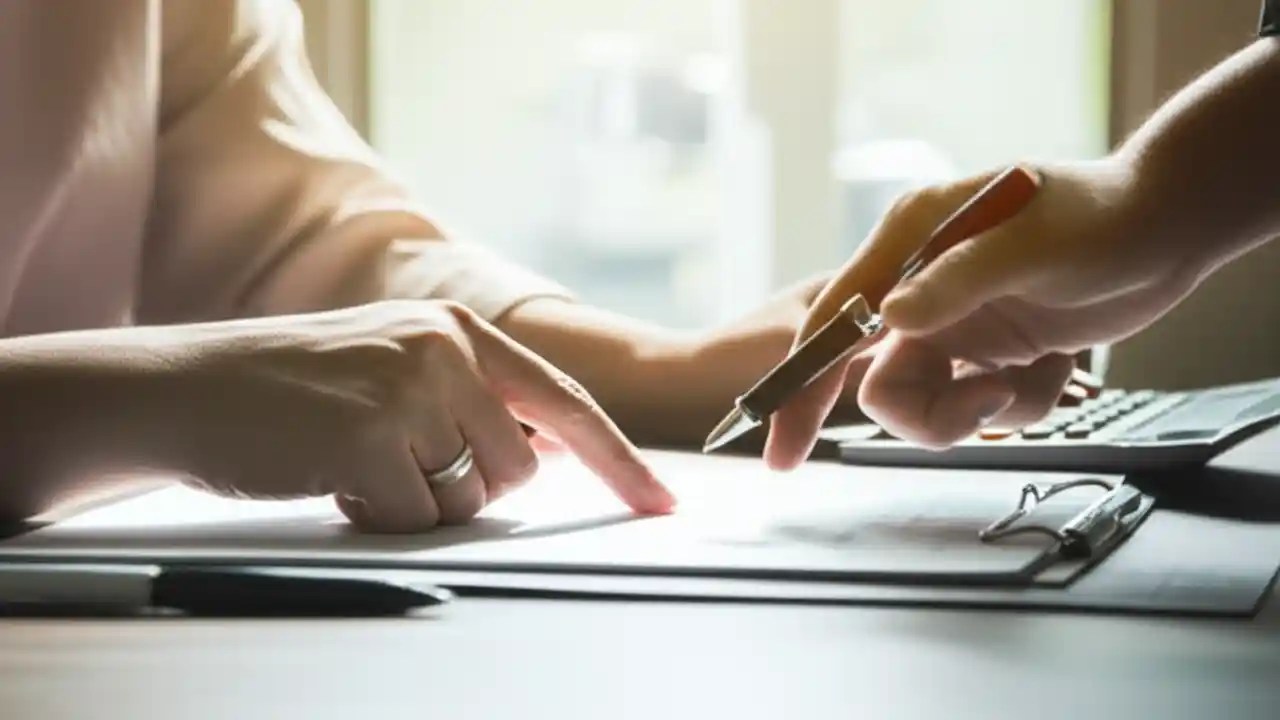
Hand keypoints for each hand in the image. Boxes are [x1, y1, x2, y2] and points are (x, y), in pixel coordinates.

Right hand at [138, 300, 673, 530]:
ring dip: (416, 500)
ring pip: (468, 499)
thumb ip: (469, 396)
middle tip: (396, 460)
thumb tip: (542, 453)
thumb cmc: (291, 387)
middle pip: (519, 469)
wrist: (190, 386)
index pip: (563, 403)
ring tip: (355, 460)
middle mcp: (443, 349)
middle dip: (467, 486)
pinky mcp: (371, 437)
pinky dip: (376, 516)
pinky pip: (413, 520)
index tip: (658, 499)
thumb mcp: (392, 364)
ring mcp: (409, 390)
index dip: (617, 459)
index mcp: (455, 329)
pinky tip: (331, 475)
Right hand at [767, 159, 1204, 466]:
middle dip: (929, 411)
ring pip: (926, 403)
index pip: (834, 322)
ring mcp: (951, 322)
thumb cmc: (1100, 216)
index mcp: (908, 240)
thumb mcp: (1026, 244)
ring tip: (1033, 373)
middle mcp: (918, 285)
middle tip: (985, 406)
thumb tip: (888, 321)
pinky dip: (1019, 402)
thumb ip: (955, 282)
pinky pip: (975, 408)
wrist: (1166, 231)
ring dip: (981, 409)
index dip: (799, 386)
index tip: (779, 450)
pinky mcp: (984, 350)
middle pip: (875, 379)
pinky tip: (1058, 361)